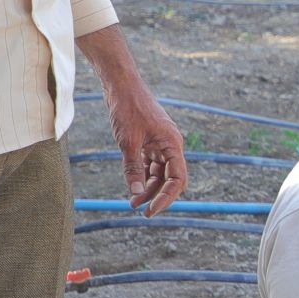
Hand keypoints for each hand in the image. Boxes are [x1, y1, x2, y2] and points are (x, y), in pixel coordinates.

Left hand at [108, 84, 187, 213]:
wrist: (121, 86)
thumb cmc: (127, 109)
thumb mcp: (128, 143)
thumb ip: (133, 169)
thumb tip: (136, 194)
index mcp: (172, 144)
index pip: (177, 179)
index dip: (166, 197)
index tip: (151, 210)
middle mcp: (170, 145)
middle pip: (170, 179)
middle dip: (157, 196)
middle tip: (142, 211)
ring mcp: (161, 143)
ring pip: (160, 173)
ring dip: (148, 188)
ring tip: (133, 202)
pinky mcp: (151, 141)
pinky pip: (151, 164)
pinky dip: (143, 176)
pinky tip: (134, 186)